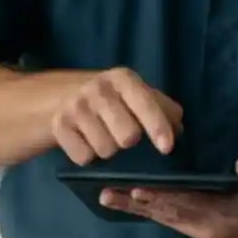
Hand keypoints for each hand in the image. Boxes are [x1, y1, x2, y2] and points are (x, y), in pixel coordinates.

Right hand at [51, 67, 183, 164]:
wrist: (61, 95)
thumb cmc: (112, 99)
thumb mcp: (137, 94)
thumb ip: (163, 109)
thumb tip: (178, 130)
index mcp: (124, 79)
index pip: (145, 103)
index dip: (158, 126)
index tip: (166, 147)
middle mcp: (99, 88)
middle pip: (127, 136)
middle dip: (129, 142)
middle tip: (124, 137)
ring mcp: (76, 106)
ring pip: (106, 150)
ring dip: (108, 152)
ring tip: (104, 137)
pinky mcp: (59, 125)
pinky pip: (84, 158)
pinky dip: (88, 157)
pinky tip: (86, 142)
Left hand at [100, 157, 237, 237]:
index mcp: (223, 216)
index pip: (187, 203)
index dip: (162, 196)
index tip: (137, 188)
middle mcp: (204, 227)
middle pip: (166, 212)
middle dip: (137, 202)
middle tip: (107, 191)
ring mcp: (198, 230)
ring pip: (162, 217)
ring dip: (134, 208)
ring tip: (107, 196)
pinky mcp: (194, 228)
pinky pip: (166, 218)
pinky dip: (146, 210)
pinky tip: (128, 201)